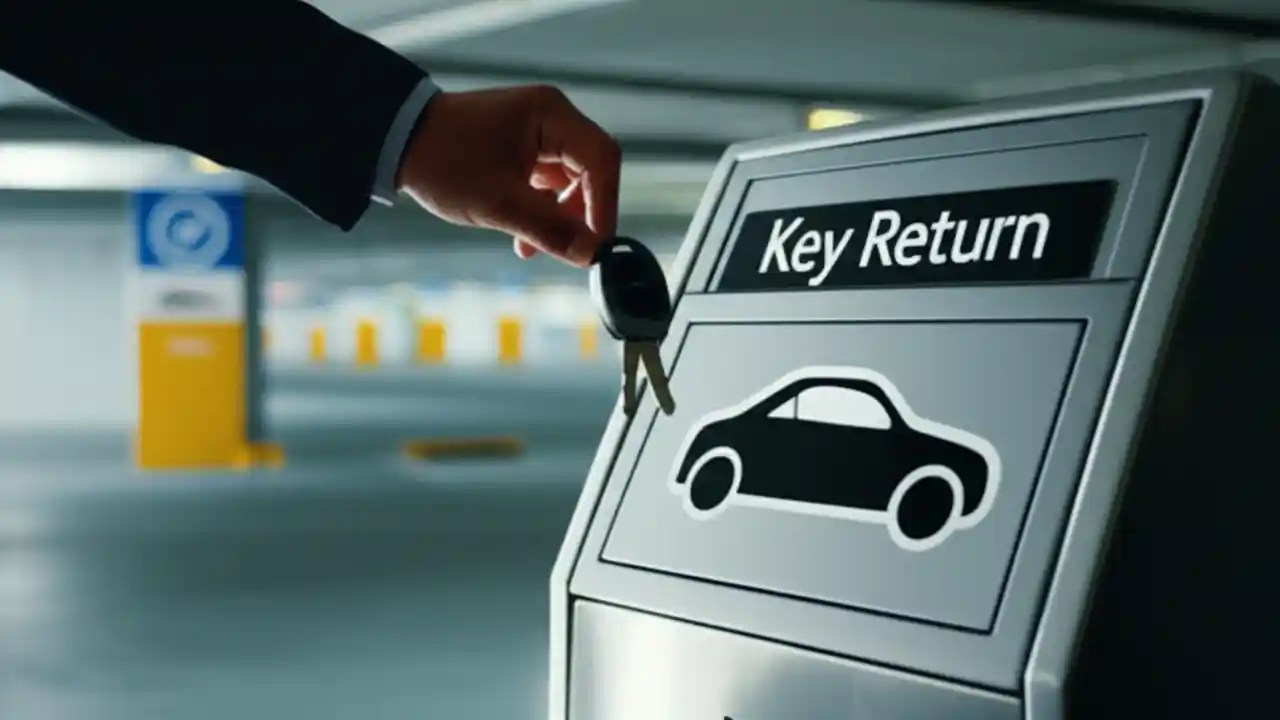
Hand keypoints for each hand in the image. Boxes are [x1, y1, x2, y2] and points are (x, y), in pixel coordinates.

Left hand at [395, 85, 620, 267]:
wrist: (394, 142)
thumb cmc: (442, 162)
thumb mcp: (497, 203)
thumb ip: (549, 228)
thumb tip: (591, 254)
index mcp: (550, 114)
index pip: (602, 159)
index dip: (605, 206)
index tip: (596, 246)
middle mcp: (550, 116)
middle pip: (592, 170)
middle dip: (580, 214)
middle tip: (570, 251)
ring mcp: (537, 130)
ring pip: (573, 181)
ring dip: (559, 217)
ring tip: (533, 245)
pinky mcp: (523, 146)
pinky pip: (549, 182)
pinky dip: (542, 210)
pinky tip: (523, 237)